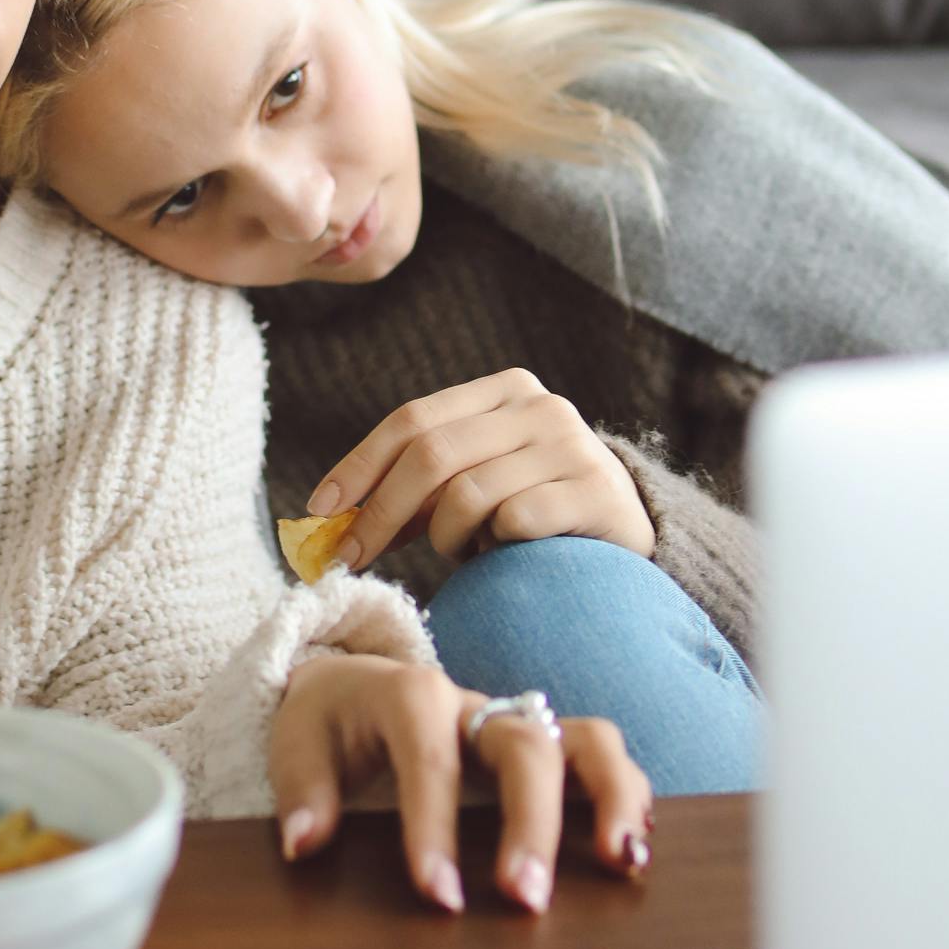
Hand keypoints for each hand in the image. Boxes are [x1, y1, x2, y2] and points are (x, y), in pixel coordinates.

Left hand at [268, 651, 652, 914]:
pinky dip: (627, 796)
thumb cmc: (331, 721)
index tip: (439, 896)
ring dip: (611, 798)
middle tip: (525, 899)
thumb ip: (303, 790)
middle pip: (524, 745)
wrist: (353, 684)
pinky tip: (634, 846)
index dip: (435, 827)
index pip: (429, 757)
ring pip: (586, 740)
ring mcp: (517, 724)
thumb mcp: (296, 741)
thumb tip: (305, 842)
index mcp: (410, 695)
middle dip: (531, 823)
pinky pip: (600, 759)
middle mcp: (476, 705)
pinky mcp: (546, 747)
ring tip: (622, 863)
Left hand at [309, 370, 655, 568]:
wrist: (629, 533)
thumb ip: (419, 484)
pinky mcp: (597, 492)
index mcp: (503, 389)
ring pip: (467, 494)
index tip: (320, 509)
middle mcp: (540, 406)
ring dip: (446, 538)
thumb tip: (331, 513)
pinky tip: (504, 555)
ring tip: (461, 552)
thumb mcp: (477, 478)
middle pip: (431, 455)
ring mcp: (573, 446)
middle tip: (351, 559)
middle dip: (379, 512)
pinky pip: (512, 522)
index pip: (412, 419)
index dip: (359, 464)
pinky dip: (493, 548)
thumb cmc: (534, 508)